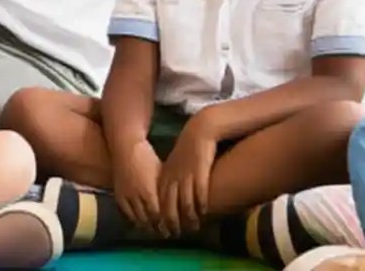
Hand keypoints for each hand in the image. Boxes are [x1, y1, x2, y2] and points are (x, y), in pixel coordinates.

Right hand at [111, 140, 164, 235]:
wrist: (125, 148)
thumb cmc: (147, 157)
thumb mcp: (161, 171)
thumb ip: (165, 189)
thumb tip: (176, 202)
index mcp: (149, 190)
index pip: (157, 215)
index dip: (164, 223)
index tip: (172, 228)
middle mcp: (137, 196)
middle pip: (147, 219)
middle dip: (156, 228)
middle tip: (165, 233)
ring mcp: (126, 197)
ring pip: (136, 218)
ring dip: (145, 226)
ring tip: (153, 230)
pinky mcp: (118, 195)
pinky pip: (125, 213)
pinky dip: (133, 220)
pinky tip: (139, 222)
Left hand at [157, 115, 217, 237]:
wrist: (199, 131)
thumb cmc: (189, 149)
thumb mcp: (176, 164)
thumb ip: (172, 180)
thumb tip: (172, 197)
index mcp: (165, 176)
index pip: (159, 202)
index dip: (161, 217)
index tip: (164, 229)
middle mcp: (173, 178)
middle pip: (169, 206)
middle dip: (172, 222)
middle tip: (176, 234)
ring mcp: (186, 175)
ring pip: (185, 203)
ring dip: (189, 218)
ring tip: (194, 227)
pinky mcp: (200, 172)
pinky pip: (200, 193)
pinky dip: (201, 204)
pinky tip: (205, 211)